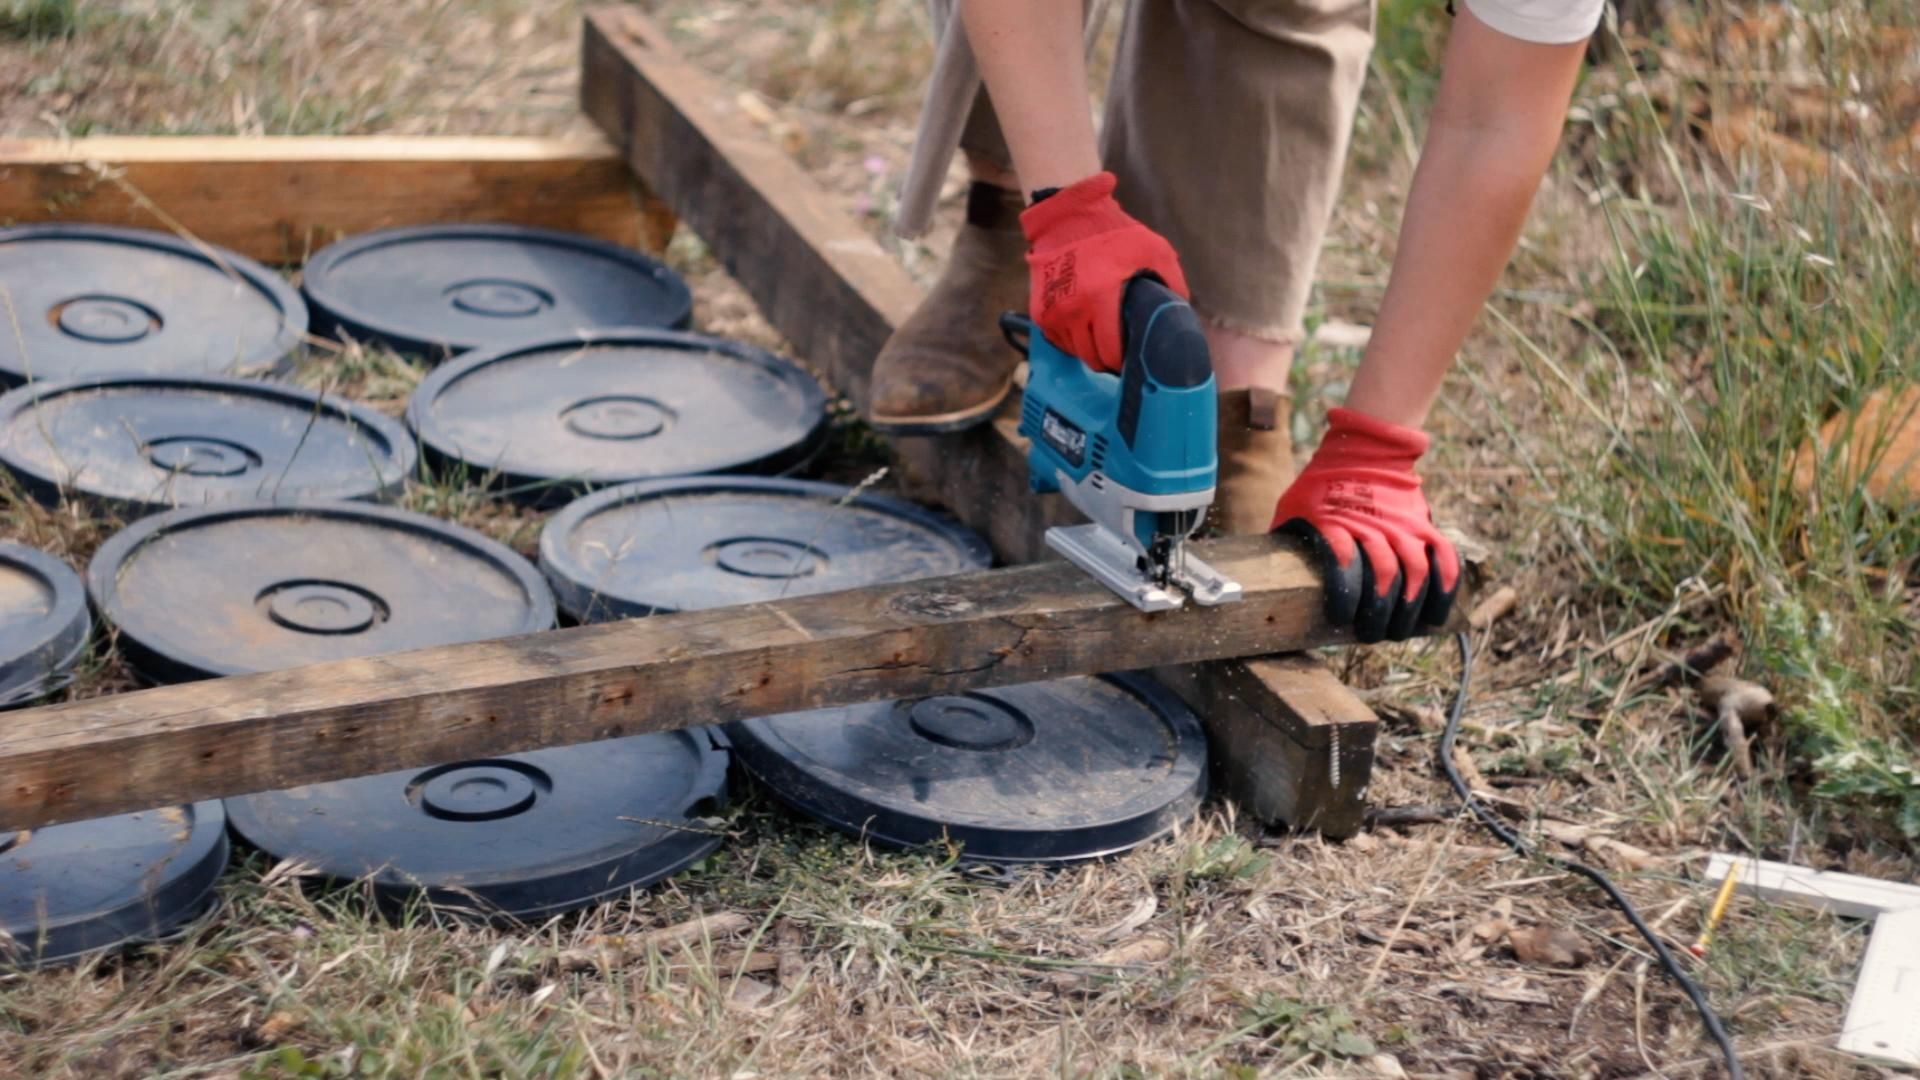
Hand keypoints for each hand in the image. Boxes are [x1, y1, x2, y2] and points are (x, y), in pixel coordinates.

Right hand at [1019, 172, 1187, 372]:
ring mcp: (1052, 312)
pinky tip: (1086, 332)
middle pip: (1091, 356)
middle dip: (1107, 361)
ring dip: (1089, 351)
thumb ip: (1172, 280)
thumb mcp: (1153, 249)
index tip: (1133, 360)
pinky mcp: (1039, 310)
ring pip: (1074, 351)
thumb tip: (1182, 310)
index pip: (1110, 350)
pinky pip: (1058, 340)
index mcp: (1100, 297)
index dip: (1123, 360)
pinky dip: (1072, 341)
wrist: (1067, 216)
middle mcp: (1072, 310)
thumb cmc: (1113, 234)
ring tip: (1104, 344)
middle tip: (1121, 357)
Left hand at [1272, 407, 1459, 642]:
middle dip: (1379, 612)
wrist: (1363, 449)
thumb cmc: (1321, 485)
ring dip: (1409, 607)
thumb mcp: (1293, 505)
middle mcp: (1374, 524)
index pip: (1344, 562)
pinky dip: (1444, 586)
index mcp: (1336, 522)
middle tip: (1372, 634)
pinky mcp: (1423, 525)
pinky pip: (1444, 556)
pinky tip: (1437, 614)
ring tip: (1398, 631)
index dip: (1345, 595)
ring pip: (1415, 571)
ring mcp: (1403, 525)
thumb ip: (1286, 537)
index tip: (1341, 618)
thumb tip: (1259, 571)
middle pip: (1384, 574)